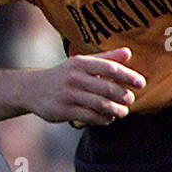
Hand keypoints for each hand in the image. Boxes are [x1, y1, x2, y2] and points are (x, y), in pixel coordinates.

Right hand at [26, 47, 145, 124]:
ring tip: (122, 111)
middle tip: (130, 100)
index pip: (110, 68)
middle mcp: (73, 78)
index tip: (141, 84)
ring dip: (116, 110)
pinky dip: (103, 119)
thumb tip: (128, 53)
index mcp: (80, 63)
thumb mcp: (80, 63)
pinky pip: (90, 116)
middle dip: (124, 96)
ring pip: (101, 105)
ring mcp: (67, 95)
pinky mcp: (63, 110)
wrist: (30, 89)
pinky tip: (108, 118)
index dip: (128, 76)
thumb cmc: (62, 75)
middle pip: (108, 88)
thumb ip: (105, 59)